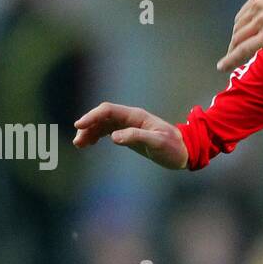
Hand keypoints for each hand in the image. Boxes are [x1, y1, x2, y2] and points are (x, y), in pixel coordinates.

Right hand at [73, 102, 187, 168]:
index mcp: (135, 116)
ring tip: (80, 145)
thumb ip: (137, 137)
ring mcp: (128, 126)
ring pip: (103, 124)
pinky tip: (89, 143)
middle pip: (102, 116)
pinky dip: (96, 136)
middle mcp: (130, 118)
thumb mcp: (157, 143)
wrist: (184, 152)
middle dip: (88, 126)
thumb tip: (114, 137)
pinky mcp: (128, 135)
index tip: (80, 125)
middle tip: (78, 141)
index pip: (108, 111)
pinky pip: (107, 132)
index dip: (92, 116)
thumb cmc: (173, 147)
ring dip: (89, 132)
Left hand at [216, 0, 262, 73]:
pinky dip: (232, 59)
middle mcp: (259, 6)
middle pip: (239, 27)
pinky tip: (223, 67)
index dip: (239, 27)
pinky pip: (245, 49)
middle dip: (235, 40)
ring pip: (239, 38)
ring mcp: (262, 21)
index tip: (237, 35)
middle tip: (235, 52)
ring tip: (228, 61)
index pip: (242, 14)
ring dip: (232, 50)